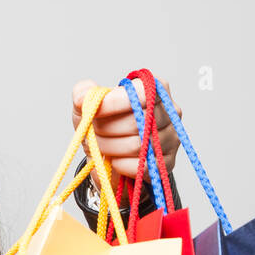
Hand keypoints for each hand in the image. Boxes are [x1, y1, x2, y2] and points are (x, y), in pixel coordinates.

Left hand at [70, 76, 180, 199]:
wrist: (108, 157)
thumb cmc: (102, 125)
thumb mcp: (87, 105)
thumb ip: (82, 92)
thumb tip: (82, 97)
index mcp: (155, 88)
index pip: (142, 93)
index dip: (114, 103)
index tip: (93, 112)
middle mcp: (170, 111)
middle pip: (137, 121)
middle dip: (107, 129)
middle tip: (95, 132)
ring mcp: (172, 138)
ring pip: (137, 145)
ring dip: (110, 148)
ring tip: (102, 145)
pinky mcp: (168, 162)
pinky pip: (141, 166)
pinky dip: (120, 165)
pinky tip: (114, 160)